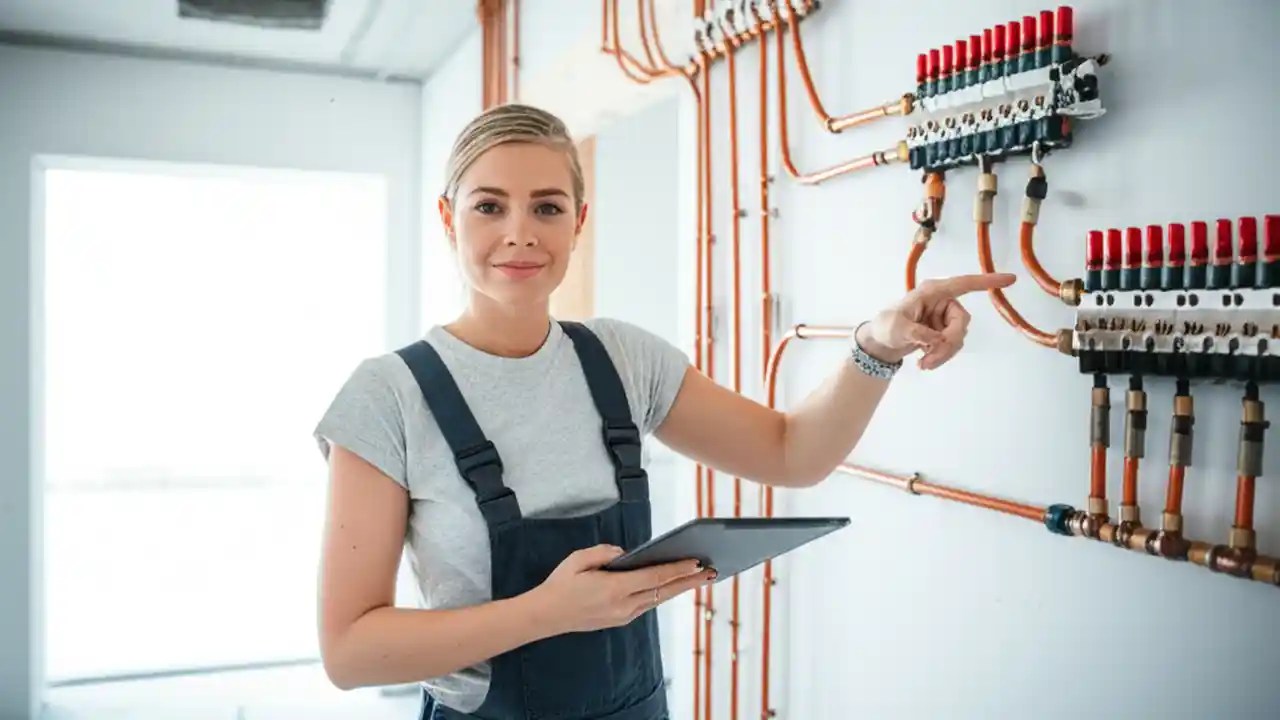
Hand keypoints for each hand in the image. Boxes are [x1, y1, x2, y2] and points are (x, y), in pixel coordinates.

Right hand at [526, 544, 716, 634]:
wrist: (546, 616)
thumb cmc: (561, 584)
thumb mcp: (578, 559)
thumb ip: (604, 552)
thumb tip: (626, 554)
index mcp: (614, 589)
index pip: (655, 578)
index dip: (678, 569)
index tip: (698, 561)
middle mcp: (623, 606)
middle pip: (664, 591)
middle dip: (689, 581)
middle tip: (712, 571)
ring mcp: (623, 616)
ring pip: (658, 599)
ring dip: (679, 588)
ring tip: (699, 577)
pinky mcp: (620, 619)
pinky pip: (647, 603)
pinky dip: (662, 593)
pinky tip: (672, 585)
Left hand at [857, 273, 1016, 369]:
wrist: (881, 342)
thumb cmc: (885, 326)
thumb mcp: (895, 328)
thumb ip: (915, 332)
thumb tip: (936, 339)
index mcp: (932, 292)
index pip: (964, 284)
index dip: (987, 282)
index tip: (1010, 279)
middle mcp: (942, 302)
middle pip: (961, 322)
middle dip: (948, 343)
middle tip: (930, 358)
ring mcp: (945, 317)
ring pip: (958, 337)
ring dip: (943, 354)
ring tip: (923, 364)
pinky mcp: (945, 331)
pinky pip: (953, 345)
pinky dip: (941, 356)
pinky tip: (925, 361)